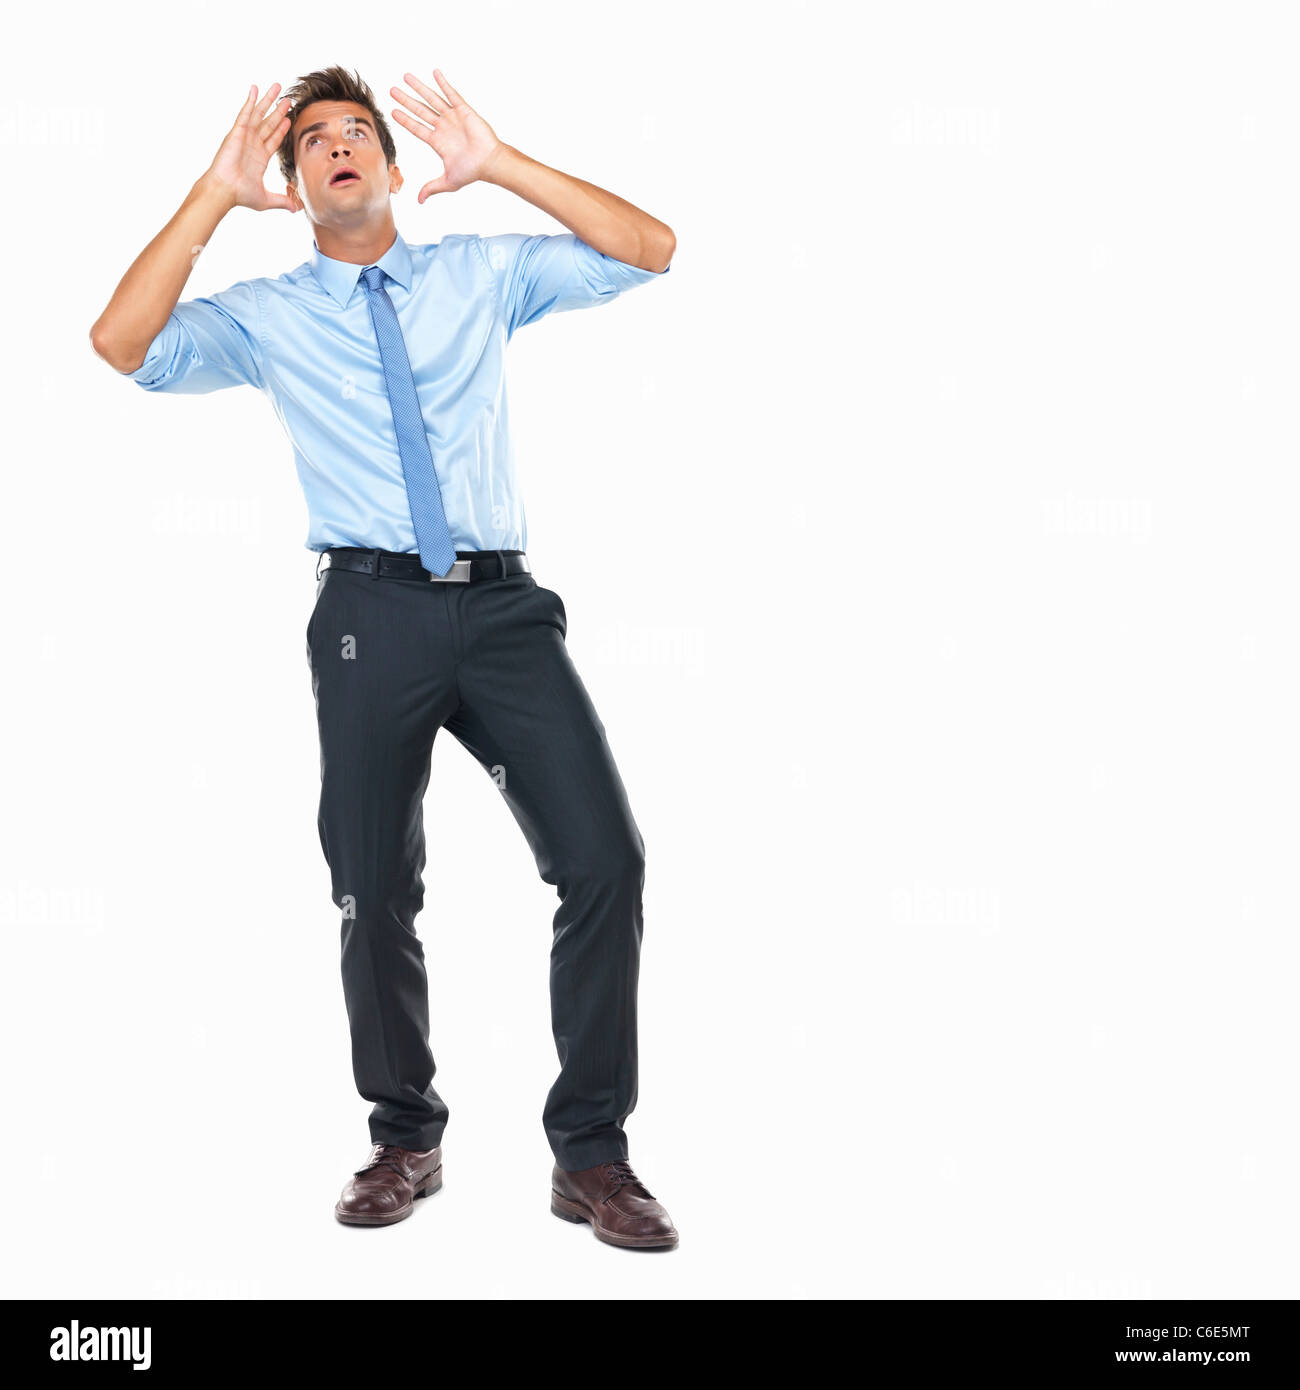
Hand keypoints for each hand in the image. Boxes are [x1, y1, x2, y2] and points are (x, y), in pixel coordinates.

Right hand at [204, 84, 294, 211]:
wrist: (225, 190)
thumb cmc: (241, 195)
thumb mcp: (267, 199)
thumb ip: (282, 201)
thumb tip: (296, 209)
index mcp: (259, 158)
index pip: (273, 139)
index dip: (281, 129)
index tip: (289, 119)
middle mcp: (253, 144)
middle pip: (268, 123)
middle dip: (278, 111)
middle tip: (287, 99)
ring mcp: (245, 137)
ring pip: (259, 114)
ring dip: (267, 101)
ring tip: (277, 87)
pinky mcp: (237, 132)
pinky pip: (245, 113)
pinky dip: (250, 101)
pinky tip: (255, 89)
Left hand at [389, 69, 505, 201]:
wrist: (490, 162)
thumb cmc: (472, 171)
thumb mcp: (448, 182)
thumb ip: (432, 188)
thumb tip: (419, 201)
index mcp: (437, 141)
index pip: (416, 128)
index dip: (405, 120)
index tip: (393, 111)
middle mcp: (443, 127)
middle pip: (420, 110)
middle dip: (405, 100)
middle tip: (392, 90)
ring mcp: (452, 117)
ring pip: (432, 99)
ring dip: (419, 88)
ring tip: (405, 77)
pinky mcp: (464, 110)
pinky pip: (451, 94)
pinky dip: (443, 83)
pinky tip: (434, 72)